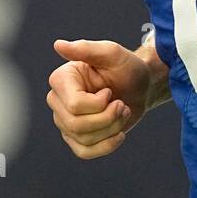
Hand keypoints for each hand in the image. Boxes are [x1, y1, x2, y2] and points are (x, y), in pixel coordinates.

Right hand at [48, 39, 150, 159]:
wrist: (139, 87)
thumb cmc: (126, 67)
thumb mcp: (112, 54)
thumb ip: (86, 48)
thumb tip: (58, 45)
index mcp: (61, 79)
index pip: (74, 106)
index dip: (99, 104)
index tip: (110, 91)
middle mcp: (57, 100)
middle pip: (76, 125)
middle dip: (108, 118)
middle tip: (121, 104)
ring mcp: (64, 121)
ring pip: (83, 140)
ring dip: (112, 129)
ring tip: (121, 112)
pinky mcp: (75, 137)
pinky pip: (85, 152)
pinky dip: (107, 146)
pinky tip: (118, 133)